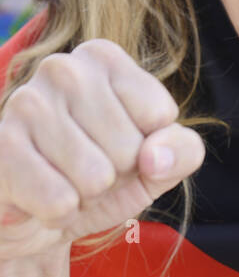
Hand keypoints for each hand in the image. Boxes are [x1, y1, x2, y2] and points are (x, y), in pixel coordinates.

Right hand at [0, 40, 205, 260]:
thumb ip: (183, 151)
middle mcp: (62, 68)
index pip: (159, 114)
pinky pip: (59, 200)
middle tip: (87, 170)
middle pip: (128, 148)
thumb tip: (155, 157)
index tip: (119, 145)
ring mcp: (25, 104)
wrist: (38, 218)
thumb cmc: (104, 177)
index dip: (147, 147)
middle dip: (115, 175)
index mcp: (102, 58)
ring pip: (95, 177)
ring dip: (85, 197)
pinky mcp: (0, 147)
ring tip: (63, 181)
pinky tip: (38, 199)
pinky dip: (58, 214)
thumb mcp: (158, 164)